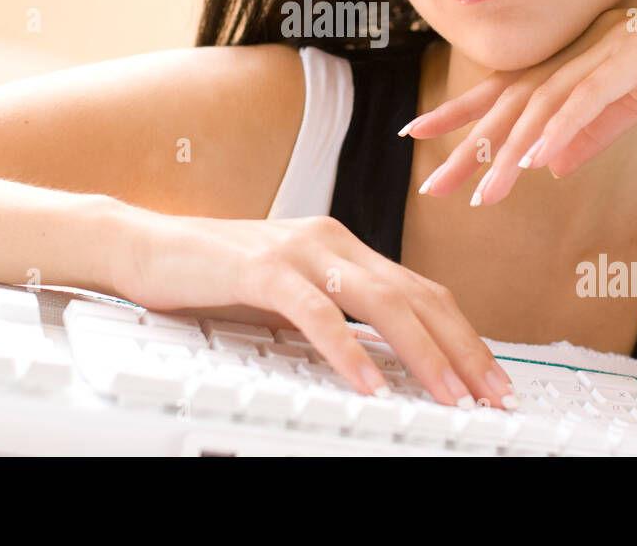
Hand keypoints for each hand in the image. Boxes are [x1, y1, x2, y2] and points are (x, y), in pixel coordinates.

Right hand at [113, 206, 517, 409]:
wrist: (145, 244)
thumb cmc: (215, 275)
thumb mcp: (290, 294)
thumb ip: (334, 313)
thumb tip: (384, 359)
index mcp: (343, 247)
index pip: (422, 289)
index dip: (463, 334)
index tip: (490, 376)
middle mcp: (330, 241)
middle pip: (416, 295)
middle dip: (461, 348)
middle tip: (491, 393)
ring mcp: (297, 251)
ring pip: (379, 301)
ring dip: (421, 353)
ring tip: (448, 394)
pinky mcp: (260, 268)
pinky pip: (317, 314)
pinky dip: (348, 351)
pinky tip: (367, 384)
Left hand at [403, 0, 636, 206]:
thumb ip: (592, 131)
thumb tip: (550, 166)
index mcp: (578, 57)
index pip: (508, 88)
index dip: (461, 111)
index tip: (417, 135)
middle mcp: (582, 49)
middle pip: (512, 99)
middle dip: (467, 141)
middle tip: (431, 183)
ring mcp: (608, 49)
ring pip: (545, 105)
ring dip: (512, 152)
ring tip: (483, 194)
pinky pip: (591, 98)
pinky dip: (563, 127)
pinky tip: (539, 159)